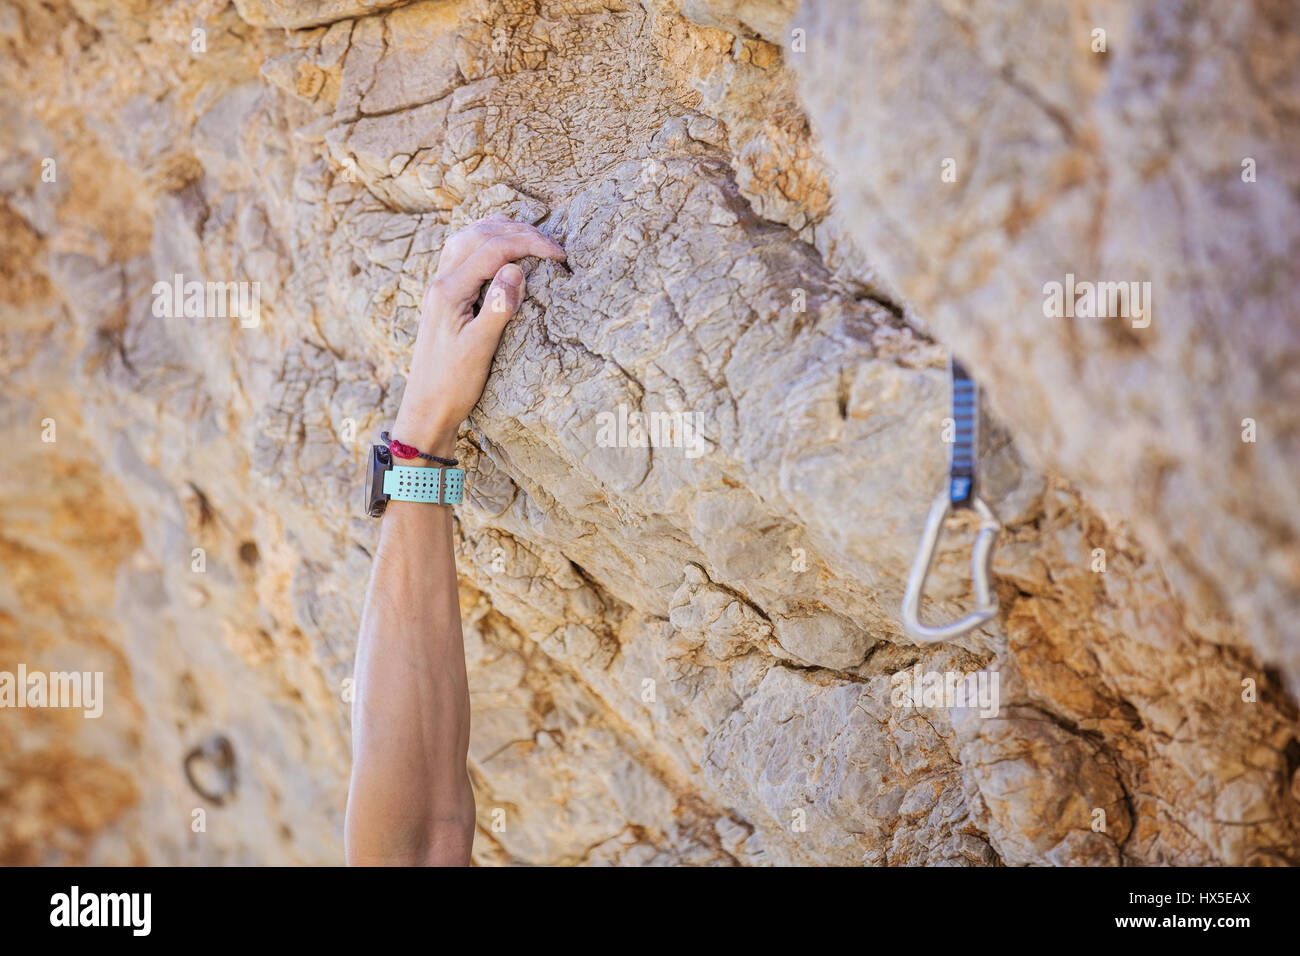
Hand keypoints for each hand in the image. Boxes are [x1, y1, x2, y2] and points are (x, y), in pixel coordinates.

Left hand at [392, 215, 565, 457]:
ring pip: (468, 238)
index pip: (492, 249)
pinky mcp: (444, 296)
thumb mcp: (479, 349)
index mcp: (448, 291)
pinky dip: (486, 242)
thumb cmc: (453, 385)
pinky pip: (463, 253)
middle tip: (551, 243)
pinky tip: (501, 251)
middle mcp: (440, 282)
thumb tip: (516, 269)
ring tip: (530, 237)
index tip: (559, 255)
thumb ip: (499, 307)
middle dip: (517, 231)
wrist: (426, 408)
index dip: (529, 244)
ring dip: (499, 230)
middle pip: (479, 234)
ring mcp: (439, 287)